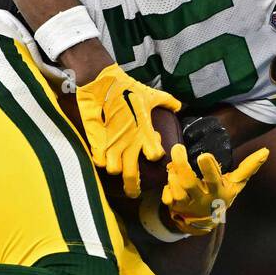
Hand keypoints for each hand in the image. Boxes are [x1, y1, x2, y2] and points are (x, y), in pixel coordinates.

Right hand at [76, 64, 180, 197]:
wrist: (101, 82)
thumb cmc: (127, 88)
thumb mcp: (150, 94)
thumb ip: (167, 102)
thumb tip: (179, 105)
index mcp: (144, 131)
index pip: (155, 156)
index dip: (156, 156)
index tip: (153, 154)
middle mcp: (129, 142)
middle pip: (132, 175)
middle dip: (133, 187)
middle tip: (134, 192)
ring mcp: (111, 143)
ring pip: (114, 171)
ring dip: (116, 171)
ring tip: (117, 170)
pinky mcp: (97, 140)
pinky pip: (98, 160)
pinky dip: (101, 161)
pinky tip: (103, 158)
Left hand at [161, 144, 268, 234]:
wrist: (203, 222)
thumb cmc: (220, 197)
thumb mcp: (235, 185)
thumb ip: (248, 167)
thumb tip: (266, 151)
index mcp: (217, 192)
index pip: (214, 180)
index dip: (209, 168)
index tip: (204, 155)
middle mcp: (201, 199)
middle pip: (188, 182)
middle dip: (182, 165)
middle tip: (178, 148)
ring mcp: (186, 204)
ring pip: (176, 187)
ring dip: (173, 173)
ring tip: (174, 161)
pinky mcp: (173, 206)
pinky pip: (166, 193)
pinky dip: (167, 184)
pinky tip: (171, 176)